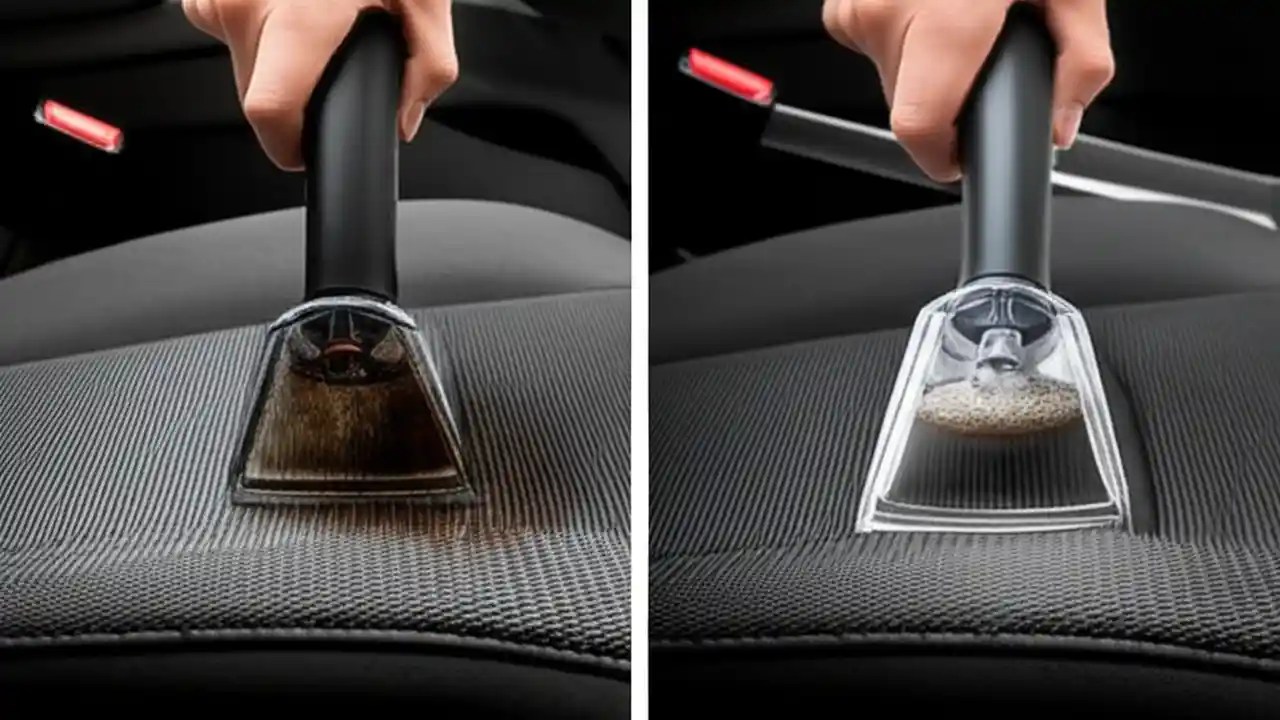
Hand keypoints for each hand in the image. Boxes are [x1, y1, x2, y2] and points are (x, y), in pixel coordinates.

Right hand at [184, 0, 457, 169]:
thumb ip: (426, 70)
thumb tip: (403, 118)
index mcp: (297, 20)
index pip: (268, 113)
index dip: (290, 145)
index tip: (308, 148)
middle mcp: (243, 6)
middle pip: (261, 92)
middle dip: (302, 88)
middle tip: (339, 49)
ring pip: (243, 58)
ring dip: (281, 53)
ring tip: (320, 15)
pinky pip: (228, 22)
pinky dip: (261, 20)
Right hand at [823, 0, 1113, 181]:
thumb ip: (1080, 63)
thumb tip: (1061, 122)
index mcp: (945, 18)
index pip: (919, 127)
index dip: (945, 156)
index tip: (963, 156)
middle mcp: (886, 14)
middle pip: (911, 106)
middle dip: (953, 95)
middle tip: (991, 46)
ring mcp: (856, 6)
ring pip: (893, 77)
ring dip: (931, 64)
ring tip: (967, 12)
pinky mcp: (841, 2)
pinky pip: (875, 44)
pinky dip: (909, 35)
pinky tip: (938, 2)